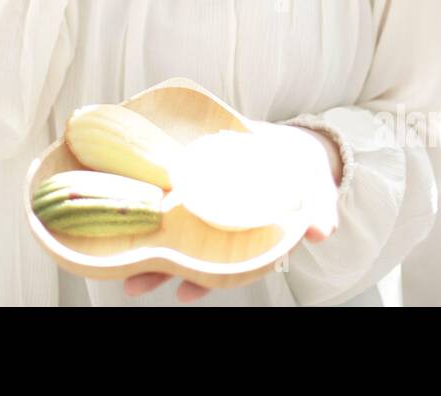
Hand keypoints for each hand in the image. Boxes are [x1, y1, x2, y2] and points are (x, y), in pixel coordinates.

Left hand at [123, 121, 340, 302]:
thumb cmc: (302, 177)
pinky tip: (125, 195)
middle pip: (187, 253)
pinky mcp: (194, 173)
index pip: (221, 266)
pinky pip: (168, 185)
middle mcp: (218, 226)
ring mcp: (203, 201)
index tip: (185, 293)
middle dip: (161, 269)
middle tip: (133, 286)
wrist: (289, 147)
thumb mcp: (316, 193)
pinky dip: (149, 191)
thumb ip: (318, 213)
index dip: (203, 282)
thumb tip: (320, 231)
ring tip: (119, 257)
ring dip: (148, 239)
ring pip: (171, 226)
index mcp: (245, 238)